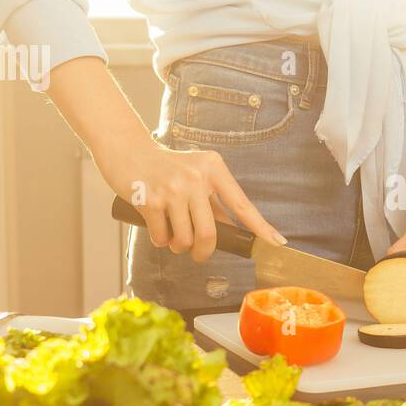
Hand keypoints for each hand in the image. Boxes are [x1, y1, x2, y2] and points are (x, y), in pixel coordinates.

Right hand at [101, 135, 285, 262]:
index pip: (242, 204)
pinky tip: (157, 228)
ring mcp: (173, 188)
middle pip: (211, 233)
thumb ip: (214, 201)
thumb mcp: (196, 175)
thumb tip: (235, 232)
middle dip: (204, 252)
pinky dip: (160, 240)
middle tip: (198, 255)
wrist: (127, 150)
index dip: (260, 227)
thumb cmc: (166, 168)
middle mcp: (197, 177)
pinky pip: (162, 237)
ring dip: (179, 247)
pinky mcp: (150, 200)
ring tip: (173, 237)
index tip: (277, 243)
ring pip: (185, 239)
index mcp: (214, 169)